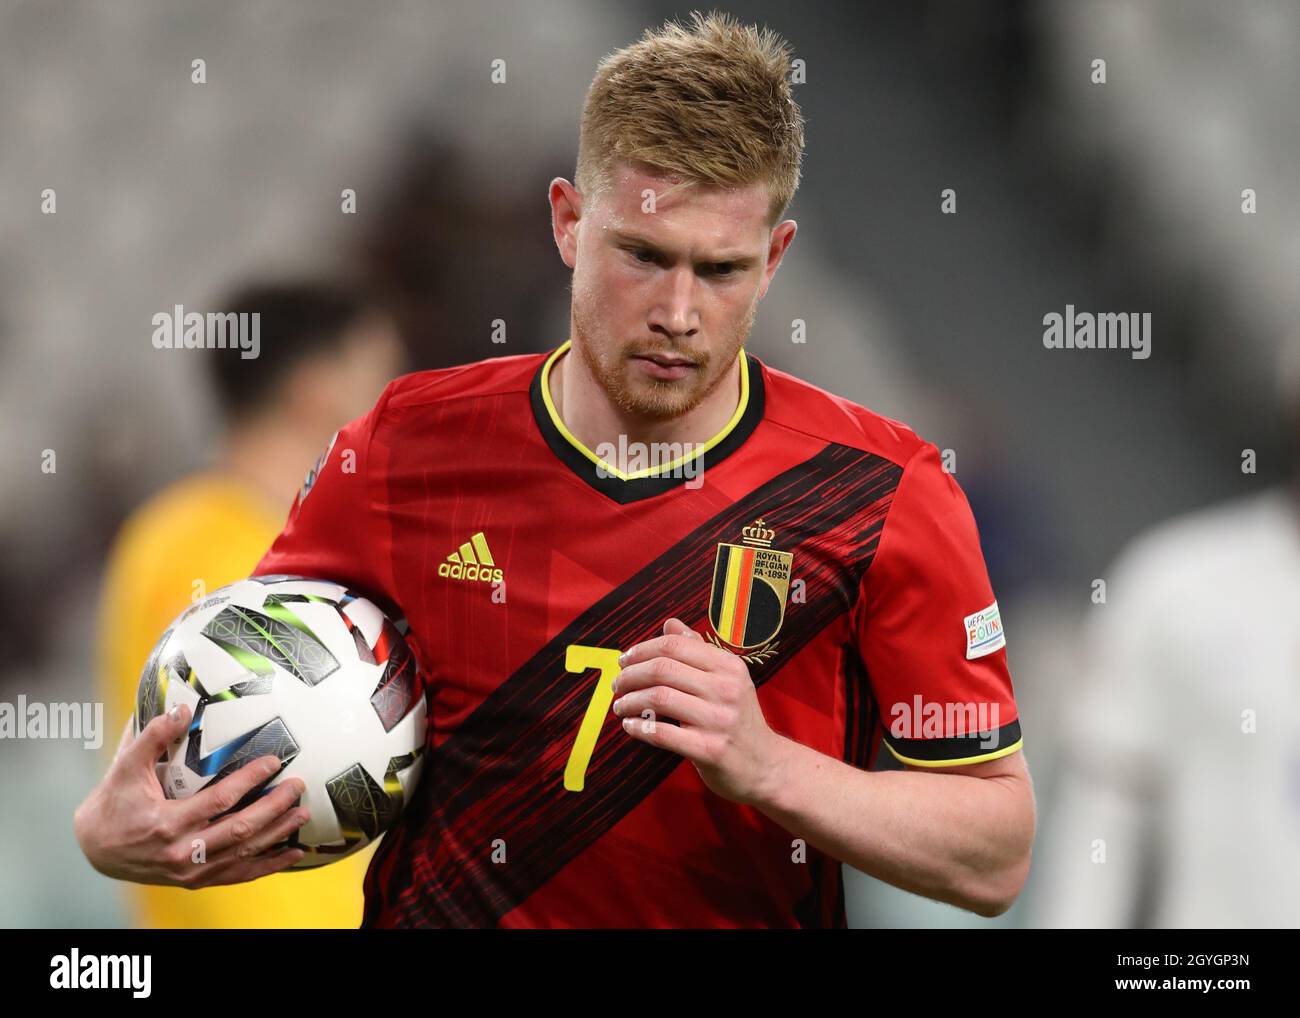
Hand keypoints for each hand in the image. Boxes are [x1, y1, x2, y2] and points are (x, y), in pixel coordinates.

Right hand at [73, 703, 308, 887]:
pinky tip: (292, 853)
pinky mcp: (196, 880)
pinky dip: (268, 866)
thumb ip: (153, 737)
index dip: (250, 780)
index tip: (274, 762)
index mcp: (166, 823)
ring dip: (278, 834)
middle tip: (298, 786)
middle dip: (274, 808)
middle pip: (240, 830)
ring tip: (302, 813)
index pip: (219, 800)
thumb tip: (182, 709)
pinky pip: (238, 875)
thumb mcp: (126, 767)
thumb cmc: (115, 802)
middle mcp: (182, 852)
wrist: (96, 847)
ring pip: (244, 854)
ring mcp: (190, 871)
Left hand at [611, 617, 781, 805]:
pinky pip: (663, 734)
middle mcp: (726, 689)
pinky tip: (630, 727)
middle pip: (662, 669)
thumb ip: (698, 650)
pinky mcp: (710, 750)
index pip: (675, 645)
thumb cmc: (739, 719)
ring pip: (659, 698)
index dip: (642, 649)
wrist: (766, 765)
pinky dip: (639, 728)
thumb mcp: (728, 679)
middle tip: (617, 684)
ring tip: (620, 706)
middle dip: (630, 675)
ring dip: (630, 701)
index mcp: (728, 666)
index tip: (624, 659)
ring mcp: (719, 720)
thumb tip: (670, 623)